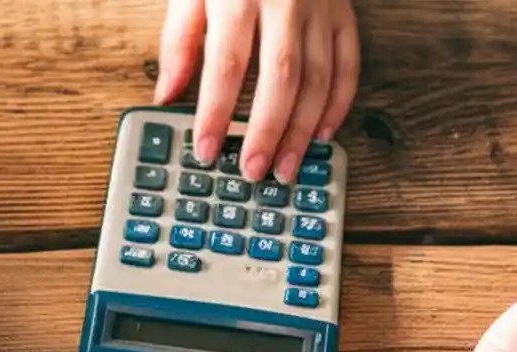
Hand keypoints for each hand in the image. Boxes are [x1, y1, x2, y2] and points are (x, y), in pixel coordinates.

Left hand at [154, 0, 359, 183]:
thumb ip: (180, 39)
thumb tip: (167, 94)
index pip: (226, 65)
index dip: (217, 112)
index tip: (206, 149)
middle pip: (280, 77)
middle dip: (267, 131)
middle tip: (254, 171)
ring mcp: (320, 5)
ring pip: (318, 76)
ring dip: (303, 128)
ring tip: (287, 166)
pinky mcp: (343, 9)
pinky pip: (348, 62)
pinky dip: (339, 102)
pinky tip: (322, 133)